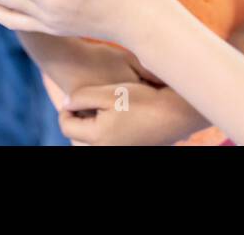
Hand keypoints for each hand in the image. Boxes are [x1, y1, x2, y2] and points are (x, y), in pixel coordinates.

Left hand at [60, 81, 207, 145]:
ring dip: (97, 119)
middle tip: (96, 96)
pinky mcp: (132, 147)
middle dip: (84, 114)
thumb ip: (80, 97)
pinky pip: (111, 136)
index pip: (66, 125)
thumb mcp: (107, 92)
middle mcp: (106, 150)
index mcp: (97, 138)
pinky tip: (124, 110)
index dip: (67, 107)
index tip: (77, 94)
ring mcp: (120, 150)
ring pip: (96, 134)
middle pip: (80, 132)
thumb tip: (66, 103)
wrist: (177, 112)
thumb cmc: (143, 100)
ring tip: (112, 103)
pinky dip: (112, 124)